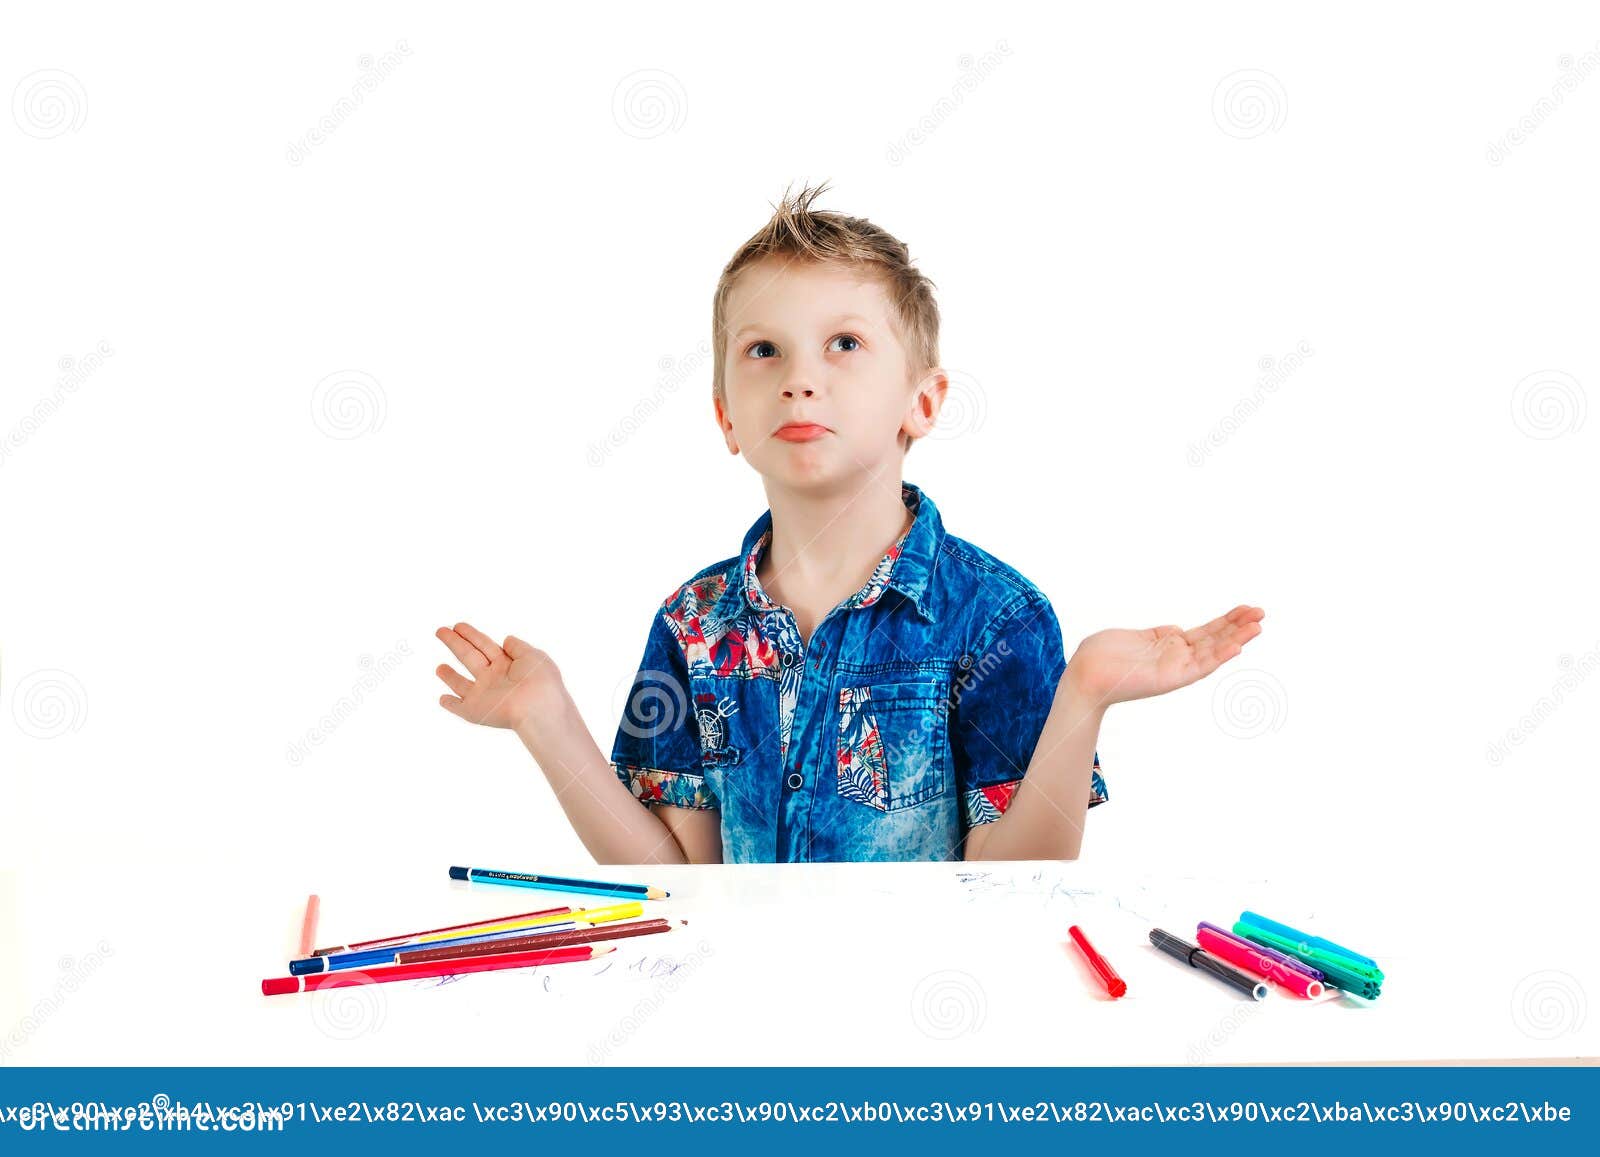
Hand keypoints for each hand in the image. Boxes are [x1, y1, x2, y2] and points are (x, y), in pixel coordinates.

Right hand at [434, 621, 567, 729]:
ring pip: (462, 684)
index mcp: (508, 664)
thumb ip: (518, 646)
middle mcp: (494, 679)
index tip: (458, 626)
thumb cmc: (540, 681)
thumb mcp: (533, 655)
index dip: (471, 635)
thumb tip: (507, 639)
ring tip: (439, 668)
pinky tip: (442, 699)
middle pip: (470, 657)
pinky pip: (459, 708)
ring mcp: (484, 695)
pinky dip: (450, 704)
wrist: (538, 707)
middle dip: (455, 644)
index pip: (485, 645)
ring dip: (450, 676)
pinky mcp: (476, 711)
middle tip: (441, 631)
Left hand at [1066, 604, 1264, 707]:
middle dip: (1238, 625)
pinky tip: (1237, 646)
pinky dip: (1219, 656)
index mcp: (1168, 645)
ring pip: (1213, 652)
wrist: (1083, 674)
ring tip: (1259, 625)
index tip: (1245, 608)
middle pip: (1214, 639)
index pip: (1205, 632)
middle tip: (1261, 612)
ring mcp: (1175, 668)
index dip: (1226, 621)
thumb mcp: (1135, 637)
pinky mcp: (1171, 678)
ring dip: (1237, 639)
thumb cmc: (1099, 655)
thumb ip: (1159, 634)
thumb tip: (1178, 629)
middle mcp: (1176, 658)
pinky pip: (1200, 667)